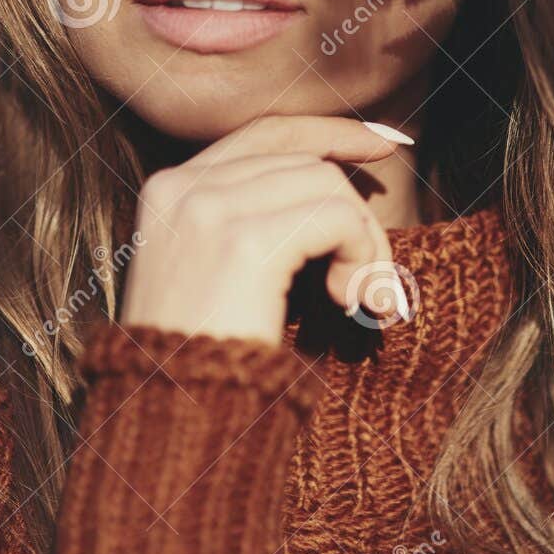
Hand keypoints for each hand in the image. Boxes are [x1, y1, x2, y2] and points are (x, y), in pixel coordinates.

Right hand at [119, 115, 412, 347]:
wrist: (168, 421)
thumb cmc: (202, 362)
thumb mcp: (212, 274)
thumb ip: (251, 220)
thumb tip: (333, 179)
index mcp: (168, 189)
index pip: (265, 133)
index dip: (330, 132)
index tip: (385, 144)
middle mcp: (182, 187)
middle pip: (305, 160)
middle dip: (355, 212)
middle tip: (373, 282)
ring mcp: (208, 209)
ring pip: (327, 185)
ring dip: (363, 241)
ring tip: (360, 299)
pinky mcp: (245, 242)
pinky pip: (336, 217)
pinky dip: (361, 254)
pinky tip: (352, 301)